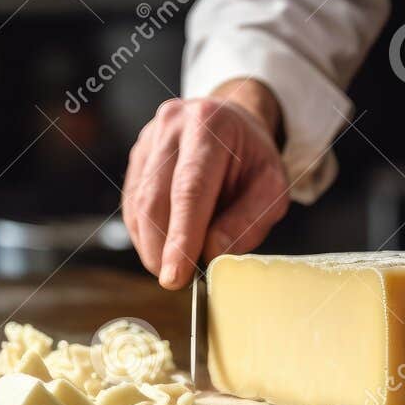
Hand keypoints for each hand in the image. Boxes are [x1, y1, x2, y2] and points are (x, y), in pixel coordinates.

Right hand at [122, 78, 289, 288]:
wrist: (231, 124)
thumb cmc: (253, 158)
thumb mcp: (272, 186)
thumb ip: (249, 219)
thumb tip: (211, 252)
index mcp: (210, 126)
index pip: (190, 189)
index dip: (181, 237)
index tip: (176, 275)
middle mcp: (172, 126)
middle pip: (156, 199)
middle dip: (162, 248)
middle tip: (176, 280)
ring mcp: (148, 140)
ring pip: (138, 204)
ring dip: (152, 245)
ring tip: (174, 264)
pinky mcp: (136, 157)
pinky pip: (132, 204)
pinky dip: (145, 233)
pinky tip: (163, 246)